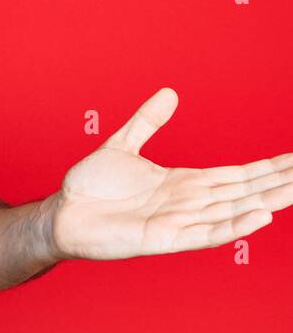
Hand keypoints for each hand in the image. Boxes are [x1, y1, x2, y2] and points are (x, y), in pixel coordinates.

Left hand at [47, 87, 292, 259]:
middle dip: (278, 182)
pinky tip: (261, 216)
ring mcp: (179, 221)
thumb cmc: (91, 187)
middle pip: (244, 191)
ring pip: (233, 211)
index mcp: (184, 182)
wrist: (62, 214)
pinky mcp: (164, 238)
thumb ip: (147, 122)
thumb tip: (171, 93)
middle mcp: (188, 203)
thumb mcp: (122, 146)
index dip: (268, 167)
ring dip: (266, 202)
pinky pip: (206, 232)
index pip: (237, 174)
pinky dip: (234, 224)